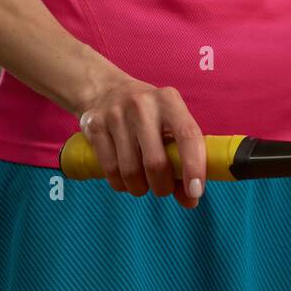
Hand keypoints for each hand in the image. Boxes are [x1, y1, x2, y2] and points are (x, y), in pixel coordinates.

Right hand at [75, 79, 206, 207]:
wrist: (104, 90)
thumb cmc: (148, 116)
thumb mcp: (169, 126)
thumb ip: (183, 160)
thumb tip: (191, 200)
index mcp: (169, 101)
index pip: (188, 135)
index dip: (194, 167)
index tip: (196, 191)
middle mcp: (143, 105)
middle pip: (156, 162)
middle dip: (162, 186)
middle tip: (163, 189)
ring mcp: (116, 114)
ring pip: (131, 170)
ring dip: (140, 188)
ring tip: (143, 185)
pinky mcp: (94, 126)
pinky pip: (109, 169)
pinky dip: (120, 184)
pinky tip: (125, 181)